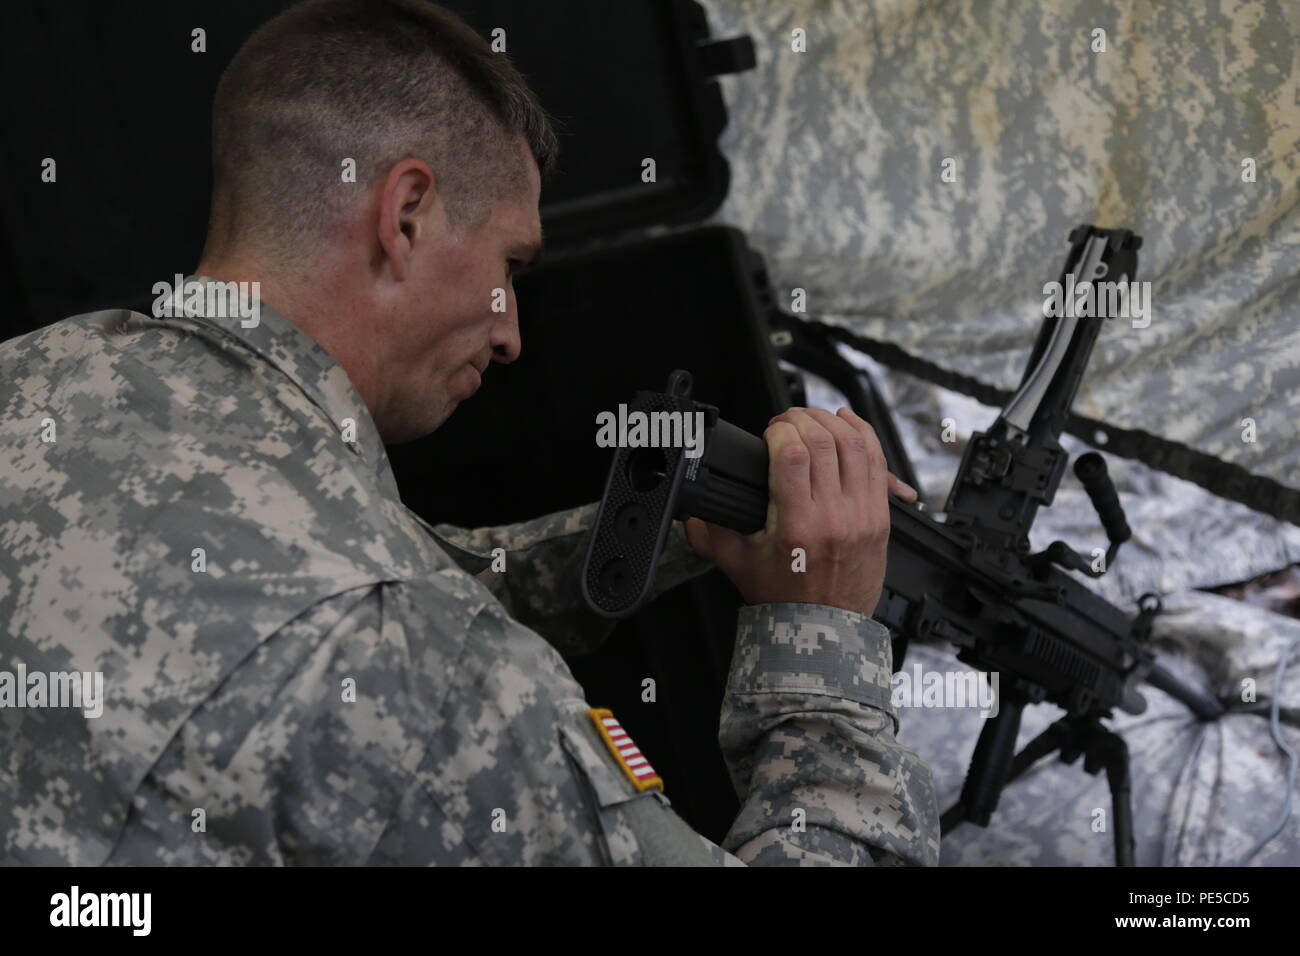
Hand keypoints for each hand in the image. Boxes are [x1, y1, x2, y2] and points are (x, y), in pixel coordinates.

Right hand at [685, 407, 914, 616]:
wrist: (824, 629)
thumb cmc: (783, 598)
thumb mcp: (737, 564)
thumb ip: (709, 532)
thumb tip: (691, 509)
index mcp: (796, 525)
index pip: (792, 454)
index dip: (778, 431)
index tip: (769, 433)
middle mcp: (834, 516)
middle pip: (824, 441)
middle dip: (801, 419)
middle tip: (787, 422)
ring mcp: (862, 515)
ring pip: (855, 445)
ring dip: (832, 421)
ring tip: (814, 418)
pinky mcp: (880, 517)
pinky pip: (878, 463)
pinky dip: (864, 435)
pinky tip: (849, 423)